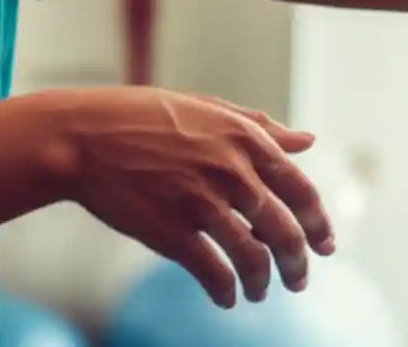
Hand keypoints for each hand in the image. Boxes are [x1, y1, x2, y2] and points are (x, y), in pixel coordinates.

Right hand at [55, 87, 333, 307]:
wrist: (83, 136)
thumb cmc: (143, 117)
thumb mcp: (208, 108)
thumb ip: (261, 127)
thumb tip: (308, 140)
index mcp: (246, 140)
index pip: (301, 190)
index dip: (318, 223)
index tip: (325, 246)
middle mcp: (232, 171)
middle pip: (284, 230)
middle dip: (298, 262)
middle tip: (299, 280)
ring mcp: (202, 202)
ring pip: (253, 257)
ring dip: (263, 283)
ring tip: (261, 293)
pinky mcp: (171, 231)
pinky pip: (212, 272)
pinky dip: (225, 291)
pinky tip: (226, 298)